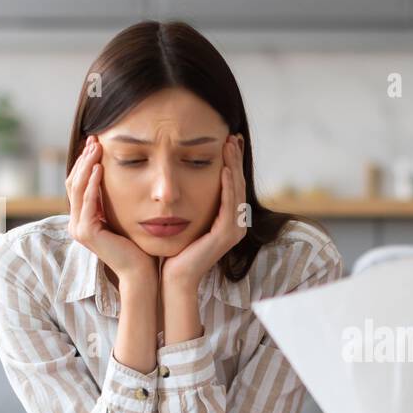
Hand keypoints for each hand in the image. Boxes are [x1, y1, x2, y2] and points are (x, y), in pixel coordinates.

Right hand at [67, 135, 155, 286]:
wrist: (141, 272)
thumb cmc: (138, 246)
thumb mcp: (124, 216)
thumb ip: (115, 200)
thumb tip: (117, 175)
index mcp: (84, 218)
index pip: (79, 183)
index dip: (85, 162)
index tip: (96, 143)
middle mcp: (77, 223)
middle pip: (74, 182)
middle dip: (84, 159)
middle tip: (94, 139)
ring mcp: (78, 228)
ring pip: (77, 188)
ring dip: (87, 166)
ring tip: (96, 148)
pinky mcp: (86, 233)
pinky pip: (87, 202)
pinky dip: (93, 183)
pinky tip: (101, 168)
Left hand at [160, 134, 248, 288]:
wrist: (174, 277)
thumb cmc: (175, 249)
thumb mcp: (186, 218)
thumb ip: (192, 201)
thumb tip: (184, 177)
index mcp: (228, 220)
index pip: (232, 184)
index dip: (232, 162)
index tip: (227, 140)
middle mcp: (235, 224)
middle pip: (238, 184)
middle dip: (235, 159)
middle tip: (232, 136)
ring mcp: (233, 230)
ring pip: (236, 191)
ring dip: (233, 167)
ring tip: (229, 146)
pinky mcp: (226, 235)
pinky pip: (229, 205)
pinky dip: (227, 186)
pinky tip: (223, 169)